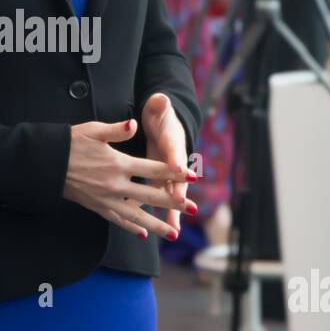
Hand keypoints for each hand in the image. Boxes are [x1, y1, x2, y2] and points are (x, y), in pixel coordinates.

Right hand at [62, 117, 192, 239]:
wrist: (45, 163)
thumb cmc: (70, 143)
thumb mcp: (93, 130)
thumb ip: (117, 130)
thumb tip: (134, 125)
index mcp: (118, 163)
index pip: (153, 169)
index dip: (174, 172)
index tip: (192, 177)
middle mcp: (115, 184)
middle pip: (151, 195)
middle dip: (174, 203)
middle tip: (194, 210)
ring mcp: (106, 199)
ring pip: (136, 215)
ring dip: (156, 225)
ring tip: (172, 234)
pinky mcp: (96, 207)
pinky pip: (117, 220)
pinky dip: (131, 227)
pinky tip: (143, 234)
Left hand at [141, 93, 195, 237]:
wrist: (162, 119)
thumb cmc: (160, 114)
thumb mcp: (160, 107)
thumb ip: (160, 105)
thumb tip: (161, 99)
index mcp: (174, 144)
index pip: (177, 155)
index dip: (178, 165)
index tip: (179, 173)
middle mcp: (173, 162)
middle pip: (178, 183)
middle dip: (178, 201)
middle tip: (181, 218)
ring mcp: (167, 172)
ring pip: (169, 195)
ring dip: (169, 213)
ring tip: (170, 232)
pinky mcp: (158, 178)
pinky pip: (156, 196)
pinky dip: (153, 209)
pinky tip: (148, 225)